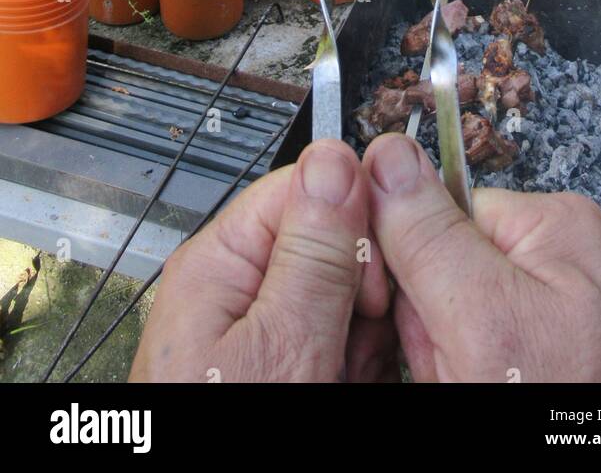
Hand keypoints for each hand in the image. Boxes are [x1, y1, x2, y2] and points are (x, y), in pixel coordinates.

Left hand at [130, 140, 396, 382]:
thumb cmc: (226, 439)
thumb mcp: (280, 344)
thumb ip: (312, 251)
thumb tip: (337, 161)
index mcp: (222, 262)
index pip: (305, 187)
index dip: (353, 218)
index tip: (378, 265)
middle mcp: (239, 289)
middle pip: (331, 244)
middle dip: (362, 288)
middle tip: (359, 337)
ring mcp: (265, 334)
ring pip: (346, 299)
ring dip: (364, 334)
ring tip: (348, 376)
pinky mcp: (288, 369)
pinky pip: (342, 344)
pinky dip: (358, 366)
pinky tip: (350, 384)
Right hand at [363, 133, 600, 383]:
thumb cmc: (577, 409)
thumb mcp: (485, 316)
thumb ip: (430, 236)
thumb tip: (388, 158)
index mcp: (555, 220)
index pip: (437, 209)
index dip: (410, 265)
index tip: (410, 308)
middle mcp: (567, 255)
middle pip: (448, 266)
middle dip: (437, 324)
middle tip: (461, 367)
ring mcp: (567, 309)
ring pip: (461, 319)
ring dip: (452, 359)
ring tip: (480, 384)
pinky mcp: (562, 350)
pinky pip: (488, 350)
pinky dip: (477, 376)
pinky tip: (493, 390)